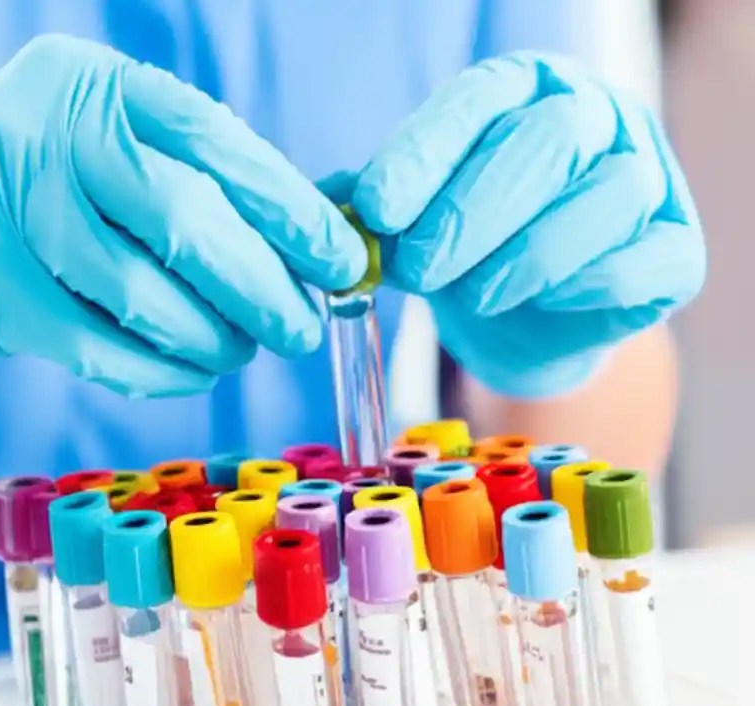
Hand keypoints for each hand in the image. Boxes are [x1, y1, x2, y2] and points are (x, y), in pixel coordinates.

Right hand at [0, 34, 364, 396]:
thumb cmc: (31, 192)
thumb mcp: (97, 150)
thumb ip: (185, 177)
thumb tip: (309, 240)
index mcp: (90, 82)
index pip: (212, 142)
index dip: (288, 208)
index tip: (341, 260)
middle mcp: (42, 128)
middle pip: (183, 217)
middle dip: (261, 285)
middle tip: (304, 327)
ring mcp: (3, 207)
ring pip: (140, 289)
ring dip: (209, 335)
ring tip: (244, 352)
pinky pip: (95, 343)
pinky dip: (155, 368)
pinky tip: (189, 372)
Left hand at [349, 52, 705, 397]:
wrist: (523, 321)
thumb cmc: (462, 248)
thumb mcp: (410, 217)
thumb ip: (369, 206)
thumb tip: (323, 209)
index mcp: (523, 89)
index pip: (478, 99)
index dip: (426, 152)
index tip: (376, 209)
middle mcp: (595, 117)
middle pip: (550, 139)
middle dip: (471, 211)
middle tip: (414, 268)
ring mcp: (647, 177)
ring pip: (607, 195)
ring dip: (524, 255)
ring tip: (469, 296)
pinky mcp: (677, 251)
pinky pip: (647, 260)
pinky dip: (587, 284)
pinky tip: (538, 302)